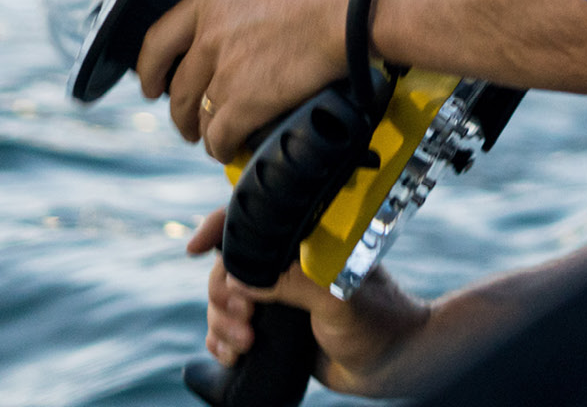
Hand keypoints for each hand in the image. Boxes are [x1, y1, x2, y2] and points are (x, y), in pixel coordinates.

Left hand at [138, 0, 367, 159]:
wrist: (356, 3)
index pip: (159, 37)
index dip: (150, 65)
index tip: (151, 82)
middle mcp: (210, 34)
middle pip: (177, 83)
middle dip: (177, 107)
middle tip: (186, 120)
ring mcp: (224, 70)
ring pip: (196, 113)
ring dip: (199, 131)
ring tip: (209, 140)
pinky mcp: (245, 102)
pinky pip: (221, 135)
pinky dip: (223, 147)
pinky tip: (232, 151)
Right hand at [189, 208, 432, 398]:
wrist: (391, 365)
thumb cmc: (377, 323)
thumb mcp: (339, 298)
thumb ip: (295, 283)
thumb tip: (241, 279)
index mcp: (304, 244)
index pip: (253, 221)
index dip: (218, 227)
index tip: (196, 247)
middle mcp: (286, 265)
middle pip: (227, 266)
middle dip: (222, 293)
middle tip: (244, 318)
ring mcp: (276, 296)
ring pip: (223, 300)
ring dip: (221, 322)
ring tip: (244, 343)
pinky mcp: (271, 328)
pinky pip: (228, 328)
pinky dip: (220, 341)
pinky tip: (231, 354)